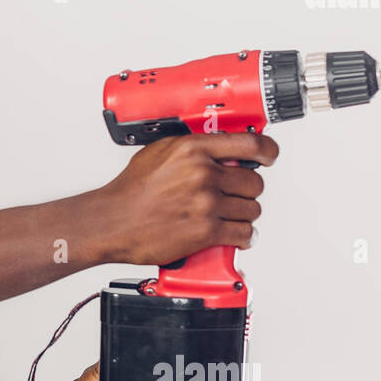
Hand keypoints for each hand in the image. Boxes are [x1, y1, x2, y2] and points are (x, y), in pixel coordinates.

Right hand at [90, 131, 278, 265]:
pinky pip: (244, 233)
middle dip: (246, 190)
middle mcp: (203, 173)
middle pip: (254, 181)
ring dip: (243, 214)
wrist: (112, 221)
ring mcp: (207, 203)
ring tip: (227, 216)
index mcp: (193, 149)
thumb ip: (193, 149)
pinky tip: (232, 234)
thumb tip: (219, 150)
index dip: (267, 151)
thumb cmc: (131, 191)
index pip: (250, 144)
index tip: (268, 156)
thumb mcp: (160, 152)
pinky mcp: (207, 231)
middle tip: (234, 195)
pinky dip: (242, 237)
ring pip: (252, 209)